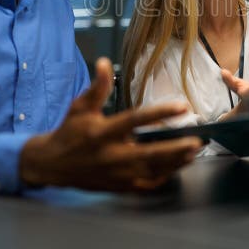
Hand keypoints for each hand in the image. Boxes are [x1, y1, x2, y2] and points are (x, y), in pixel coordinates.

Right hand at [19, 57, 202, 191]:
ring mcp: (115, 174)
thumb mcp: (80, 106)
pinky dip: (164, 177)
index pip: (134, 120)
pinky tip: (178, 167)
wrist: (52, 165)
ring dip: (175, 162)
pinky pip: (146, 185)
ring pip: (151, 171)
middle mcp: (110, 155)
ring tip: (194, 151)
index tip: (182, 106)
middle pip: (148, 154)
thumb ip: (97, 87)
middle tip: (197, 141)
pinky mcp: (118, 187)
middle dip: (174, 149)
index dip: (159, 113)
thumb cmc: (70, 131)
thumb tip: (104, 62)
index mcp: (102, 133)